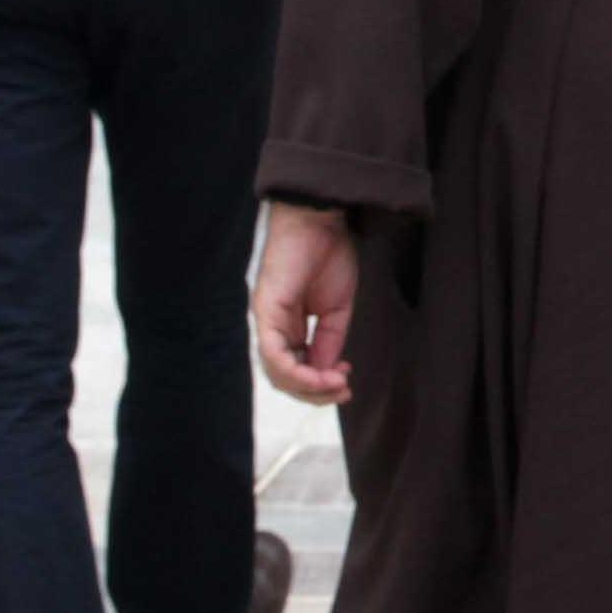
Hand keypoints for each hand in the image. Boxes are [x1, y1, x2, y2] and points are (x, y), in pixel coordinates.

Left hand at [252, 202, 358, 404]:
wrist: (319, 220)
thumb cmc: (329, 255)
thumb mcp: (336, 310)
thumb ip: (329, 342)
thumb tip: (327, 373)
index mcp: (288, 326)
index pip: (296, 370)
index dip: (319, 384)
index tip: (346, 381)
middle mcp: (273, 327)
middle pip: (284, 378)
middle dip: (315, 392)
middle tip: (343, 389)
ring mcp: (266, 320)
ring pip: (277, 372)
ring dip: (308, 386)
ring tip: (335, 384)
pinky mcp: (265, 312)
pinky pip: (274, 353)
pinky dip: (296, 371)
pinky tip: (320, 375)